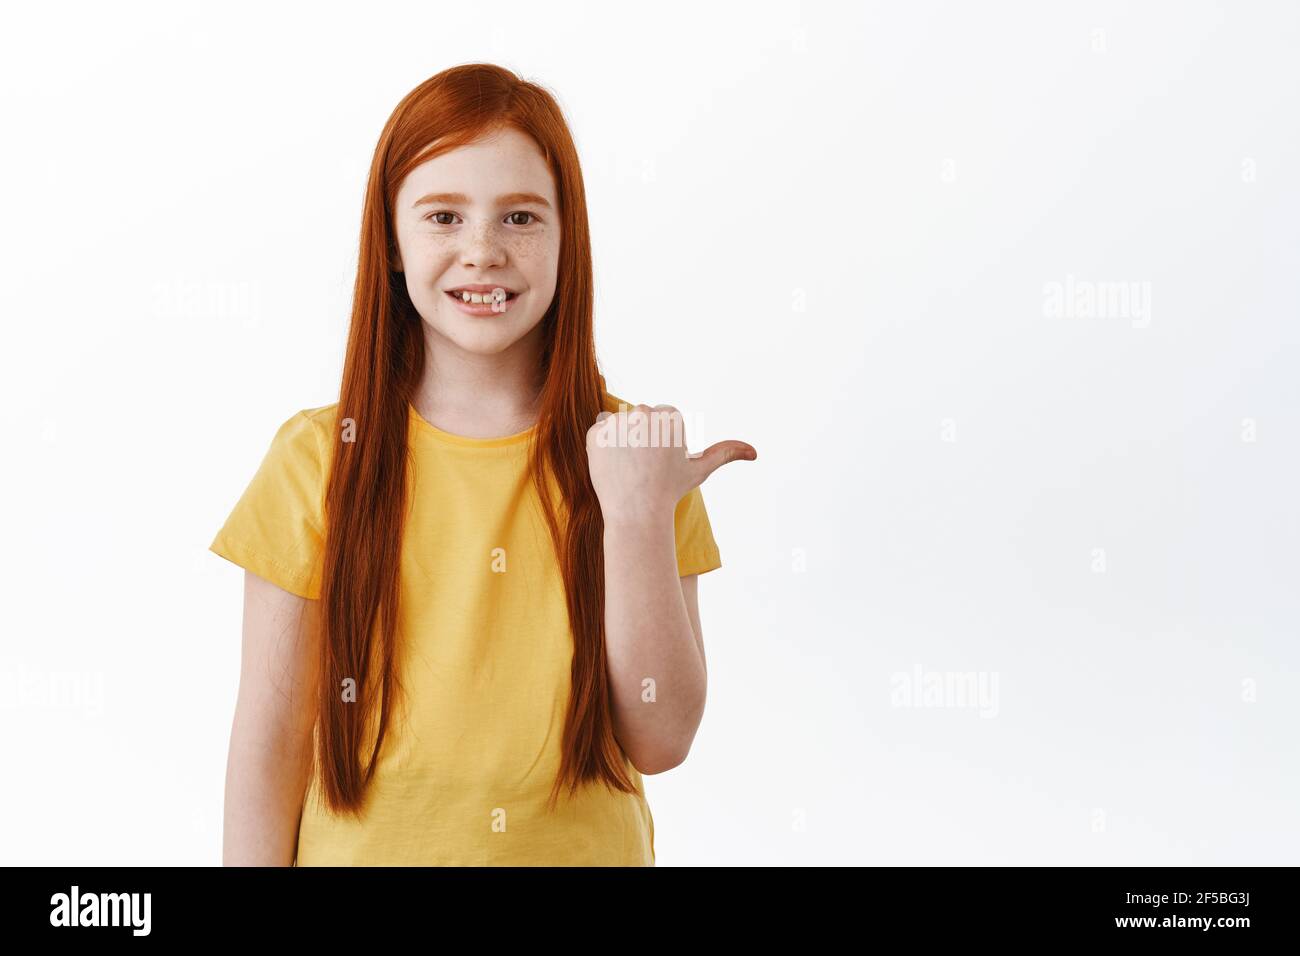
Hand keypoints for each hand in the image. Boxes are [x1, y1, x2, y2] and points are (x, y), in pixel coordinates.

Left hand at [585, 403, 755, 521]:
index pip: (661, 418)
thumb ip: (724, 453)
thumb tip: (753, 452)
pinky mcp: (595, 433)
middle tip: (644, 467)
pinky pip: (599, 434)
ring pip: (619, 426)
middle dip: (641, 438)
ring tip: (629, 467)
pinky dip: (603, 449)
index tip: (660, 462)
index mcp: (670, 415)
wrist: (637, 512)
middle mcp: (643, 412)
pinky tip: (613, 466)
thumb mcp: (699, 469)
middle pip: (639, 419)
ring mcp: (617, 422)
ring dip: (622, 442)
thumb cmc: (670, 490)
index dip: (661, 442)